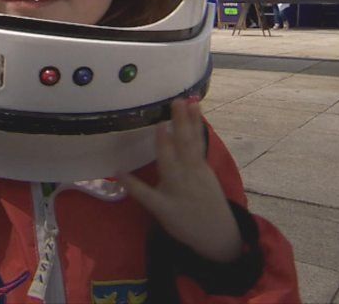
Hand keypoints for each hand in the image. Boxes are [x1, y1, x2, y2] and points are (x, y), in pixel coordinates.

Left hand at [117, 98, 241, 262]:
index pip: (197, 140)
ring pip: (171, 163)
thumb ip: (193, 156)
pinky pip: (146, 194)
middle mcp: (190, 175)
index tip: (191, 101)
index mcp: (199, 167)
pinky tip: (120, 172)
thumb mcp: (204, 176)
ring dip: (165, 144)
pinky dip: (133, 184)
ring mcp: (178, 190)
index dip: (194, 121)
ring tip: (159, 126)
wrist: (217, 237)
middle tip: (178, 101)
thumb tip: (181, 130)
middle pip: (187, 145)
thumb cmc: (206, 202)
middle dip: (182, 123)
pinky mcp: (164, 208)